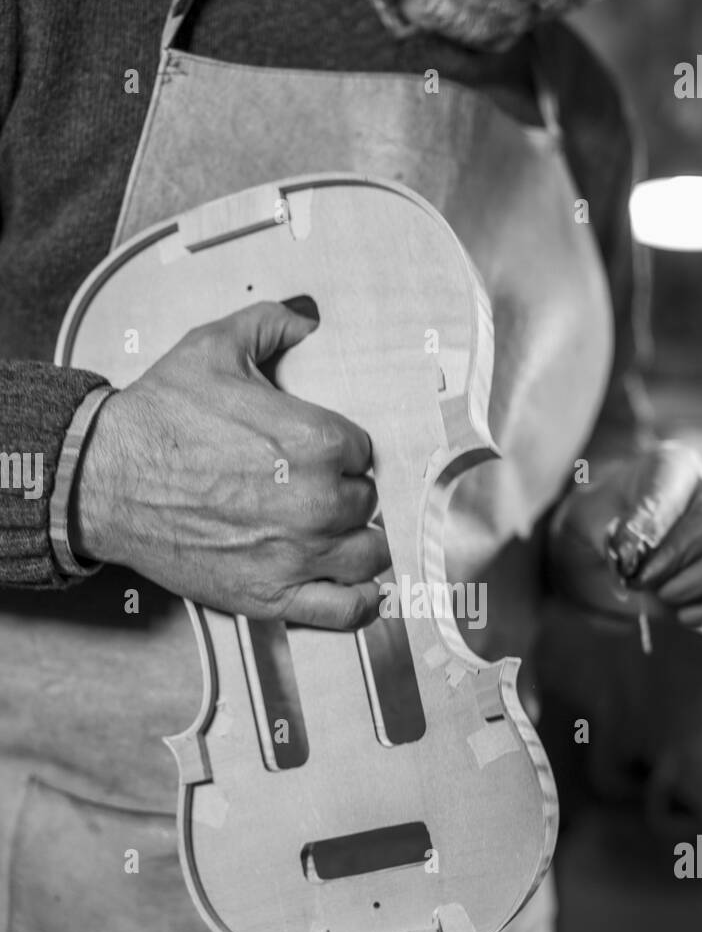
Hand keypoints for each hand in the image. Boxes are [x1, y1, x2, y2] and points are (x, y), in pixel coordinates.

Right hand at [72, 302, 388, 627]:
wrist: (103, 480)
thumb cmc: (157, 419)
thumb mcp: (212, 347)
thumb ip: (271, 325)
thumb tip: (307, 322)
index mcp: (317, 440)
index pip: (364, 452)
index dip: (344, 453)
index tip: (325, 457)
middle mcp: (317, 501)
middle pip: (366, 503)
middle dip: (347, 496)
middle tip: (317, 492)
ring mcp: (298, 554)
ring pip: (367, 555)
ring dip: (357, 543)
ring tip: (338, 536)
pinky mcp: (273, 595)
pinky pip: (345, 609)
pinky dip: (358, 600)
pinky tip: (354, 587)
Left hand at [548, 442, 701, 627]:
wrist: (592, 564)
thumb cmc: (590, 531)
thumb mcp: (580, 521)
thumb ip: (606, 529)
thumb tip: (636, 550)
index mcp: (672, 467)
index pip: (678, 483)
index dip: (655, 521)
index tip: (627, 554)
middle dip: (676, 558)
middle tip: (638, 579)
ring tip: (664, 595)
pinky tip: (682, 614)